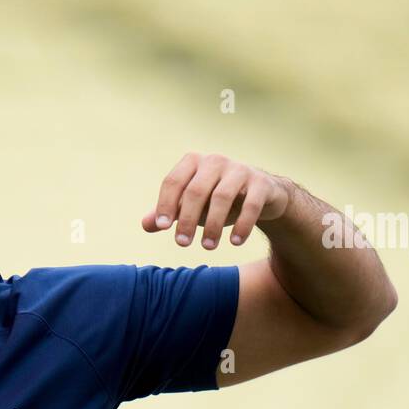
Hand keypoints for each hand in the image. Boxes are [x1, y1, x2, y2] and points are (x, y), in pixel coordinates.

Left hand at [142, 152, 291, 249]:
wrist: (262, 196)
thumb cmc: (217, 199)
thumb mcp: (191, 206)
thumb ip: (169, 213)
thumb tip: (145, 225)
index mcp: (193, 163)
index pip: (173, 181)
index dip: (166, 204)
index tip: (163, 227)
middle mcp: (215, 161)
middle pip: (196, 190)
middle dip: (187, 219)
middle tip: (182, 244)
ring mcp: (240, 170)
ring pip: (222, 197)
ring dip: (213, 225)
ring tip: (208, 247)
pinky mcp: (262, 183)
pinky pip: (251, 204)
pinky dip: (242, 225)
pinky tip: (235, 242)